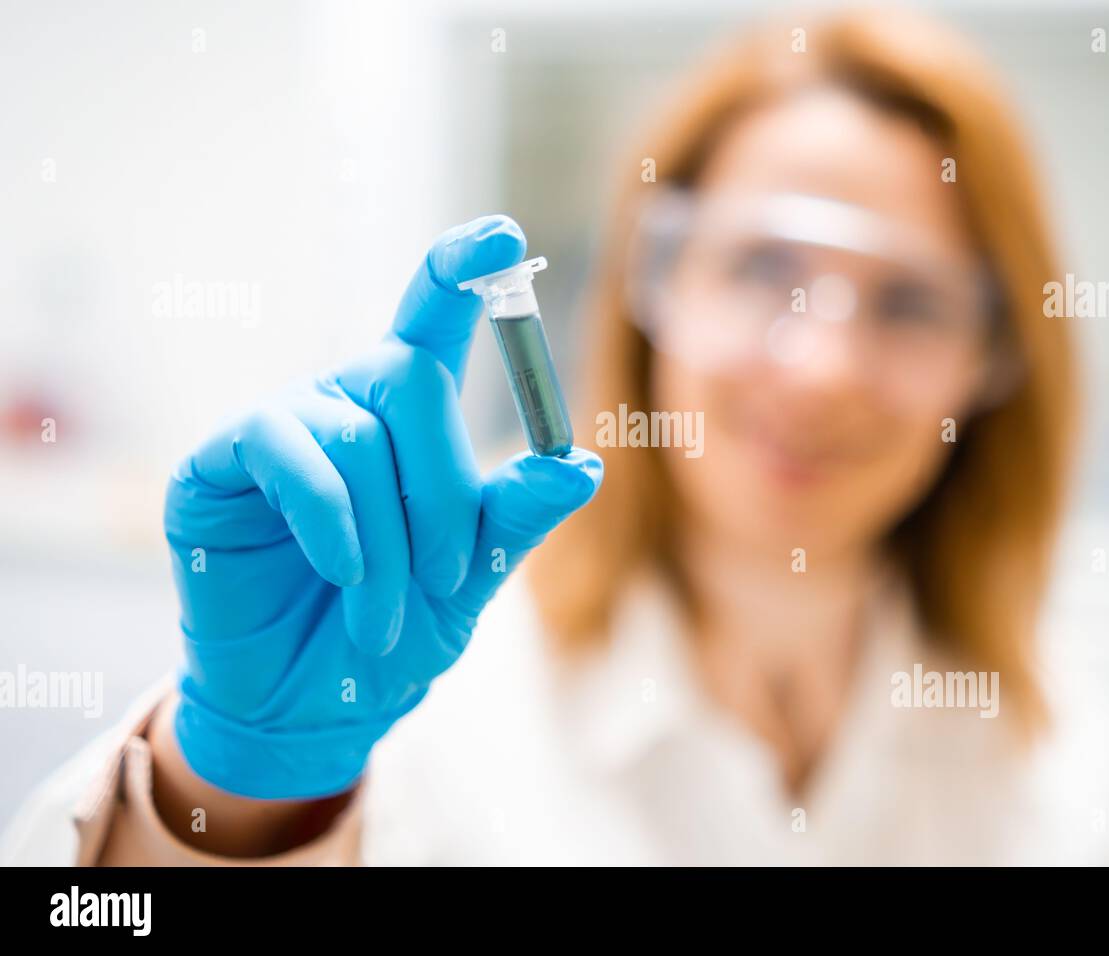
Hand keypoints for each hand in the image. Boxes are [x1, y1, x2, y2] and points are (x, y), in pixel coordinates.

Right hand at [164, 216, 600, 799]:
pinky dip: (330, 518)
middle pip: (410, 379)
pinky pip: (285, 453)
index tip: (504, 238)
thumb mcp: (470, 576)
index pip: (433, 321)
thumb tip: (582, 461)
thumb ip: (514, 514)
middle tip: (445, 574)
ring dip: (387, 539)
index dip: (462, 271)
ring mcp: (280, 428)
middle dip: (443, 488)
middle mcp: (344, 402)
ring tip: (385, 613)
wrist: (310, 705)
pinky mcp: (218, 464)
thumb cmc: (394, 631)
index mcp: (407, 417)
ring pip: (357, 437)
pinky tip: (343, 572)